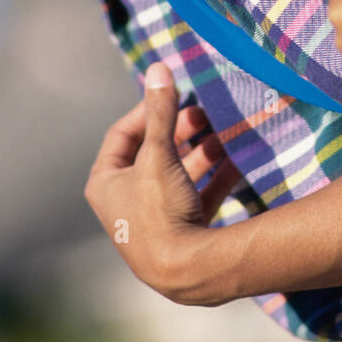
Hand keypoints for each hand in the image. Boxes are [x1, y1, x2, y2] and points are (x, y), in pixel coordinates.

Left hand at [84, 63, 240, 302]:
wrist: (184, 274)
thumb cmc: (159, 211)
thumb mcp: (159, 155)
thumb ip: (161, 111)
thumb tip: (158, 67)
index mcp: (104, 184)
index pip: (122, 135)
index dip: (148, 112)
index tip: (173, 97)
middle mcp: (123, 202)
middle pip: (152, 154)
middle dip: (181, 132)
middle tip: (203, 115)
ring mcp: (152, 220)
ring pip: (178, 174)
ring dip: (201, 153)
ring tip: (224, 133)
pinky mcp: (181, 234)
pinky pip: (197, 196)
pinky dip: (214, 177)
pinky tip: (236, 161)